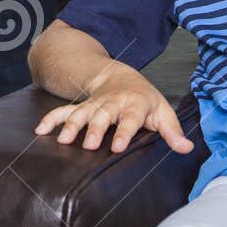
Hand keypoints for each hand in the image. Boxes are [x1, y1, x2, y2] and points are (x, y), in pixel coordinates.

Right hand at [34, 74, 193, 154]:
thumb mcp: (163, 112)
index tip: (119, 146)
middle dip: (95, 129)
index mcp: (134, 104)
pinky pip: (63, 111)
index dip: (125, 131)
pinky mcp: (81, 107)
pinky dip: (51, 119)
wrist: (121, 77)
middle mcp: (112, 103)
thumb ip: (173, 131)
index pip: (130, 118)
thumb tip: (187, 149)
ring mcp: (94, 104)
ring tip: (63, 140)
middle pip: (103, 115)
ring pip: (81, 112)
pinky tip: (40, 131)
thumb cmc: (144, 100)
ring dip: (71, 125)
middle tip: (90, 145)